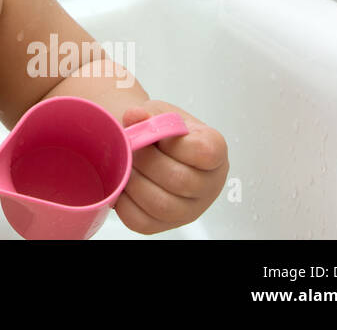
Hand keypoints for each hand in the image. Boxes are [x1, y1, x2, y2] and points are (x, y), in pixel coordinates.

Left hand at [114, 100, 227, 234]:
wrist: (151, 146)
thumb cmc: (161, 129)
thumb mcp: (158, 112)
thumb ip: (147, 114)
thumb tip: (135, 116)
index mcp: (215, 150)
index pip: (204, 153)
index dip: (174, 143)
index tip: (157, 132)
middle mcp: (210, 184)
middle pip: (180, 181)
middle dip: (146, 161)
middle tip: (130, 147)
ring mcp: (191, 209)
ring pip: (162, 206)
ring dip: (134, 182)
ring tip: (125, 164)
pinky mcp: (166, 225)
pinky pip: (142, 221)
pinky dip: (124, 202)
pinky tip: (122, 184)